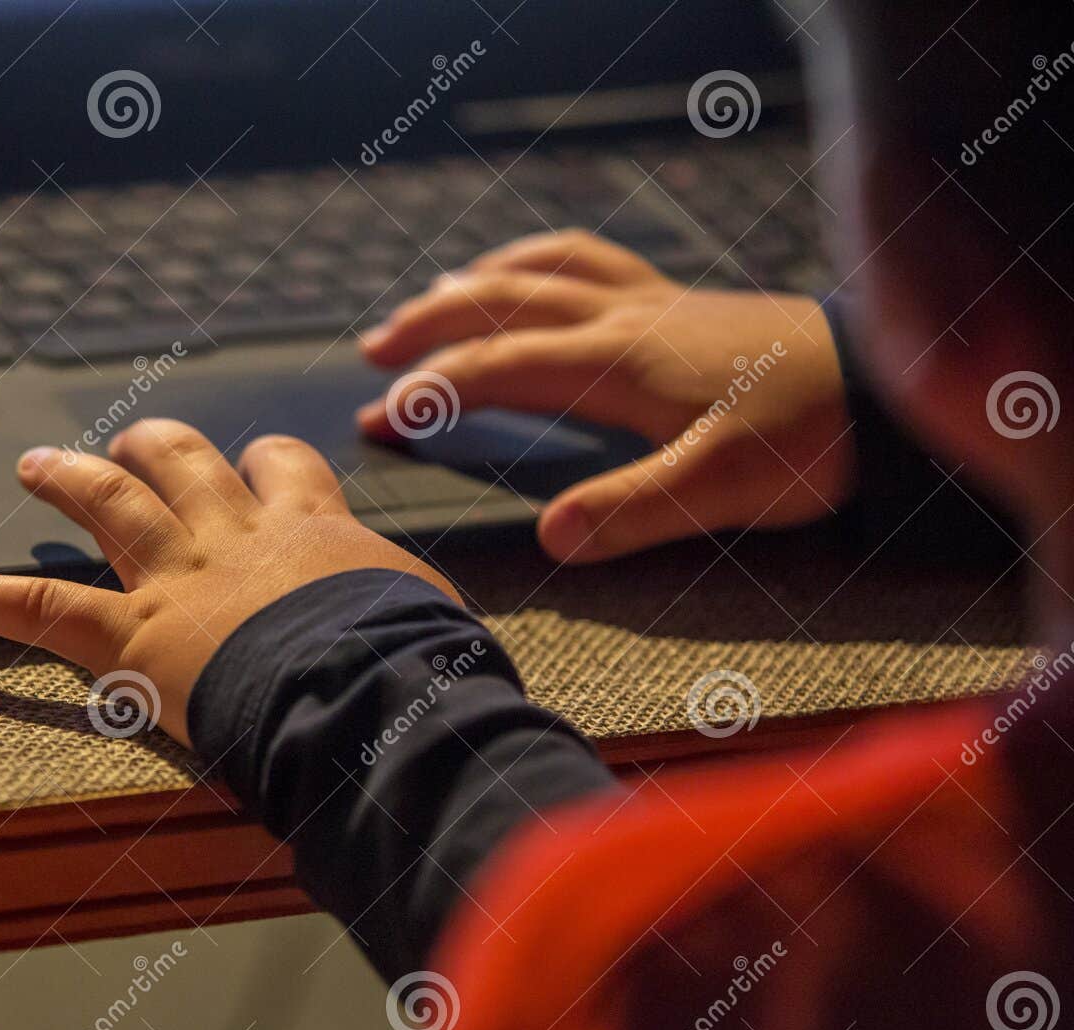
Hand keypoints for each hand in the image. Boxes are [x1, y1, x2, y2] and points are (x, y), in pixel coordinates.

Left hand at [0, 420, 458, 746]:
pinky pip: (46, 607)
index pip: (284, 469)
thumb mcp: (432, 623)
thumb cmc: (415, 662)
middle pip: (184, 462)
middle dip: (153, 447)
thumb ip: (414, 618)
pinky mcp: (131, 636)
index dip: (266, 462)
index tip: (261, 462)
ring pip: (111, 504)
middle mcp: (236, 535)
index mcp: (312, 530)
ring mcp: (177, 578)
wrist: (369, 686)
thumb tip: (447, 646)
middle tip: (132, 441)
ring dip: (69, 480)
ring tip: (35, 465)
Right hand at [356, 229, 851, 562]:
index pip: (497, 365)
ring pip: (542, 267)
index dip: (429, 390)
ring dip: (476, 282)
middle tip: (374, 353)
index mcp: (619, 363)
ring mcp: (652, 301)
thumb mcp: (722, 488)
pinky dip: (541, 261)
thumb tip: (548, 535)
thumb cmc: (808, 440)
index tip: (377, 419)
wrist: (888, 389)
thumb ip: (631, 510)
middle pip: (502, 300)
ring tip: (432, 301)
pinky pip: (591, 259)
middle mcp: (625, 318)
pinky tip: (536, 279)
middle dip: (429, 325)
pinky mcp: (680, 302)